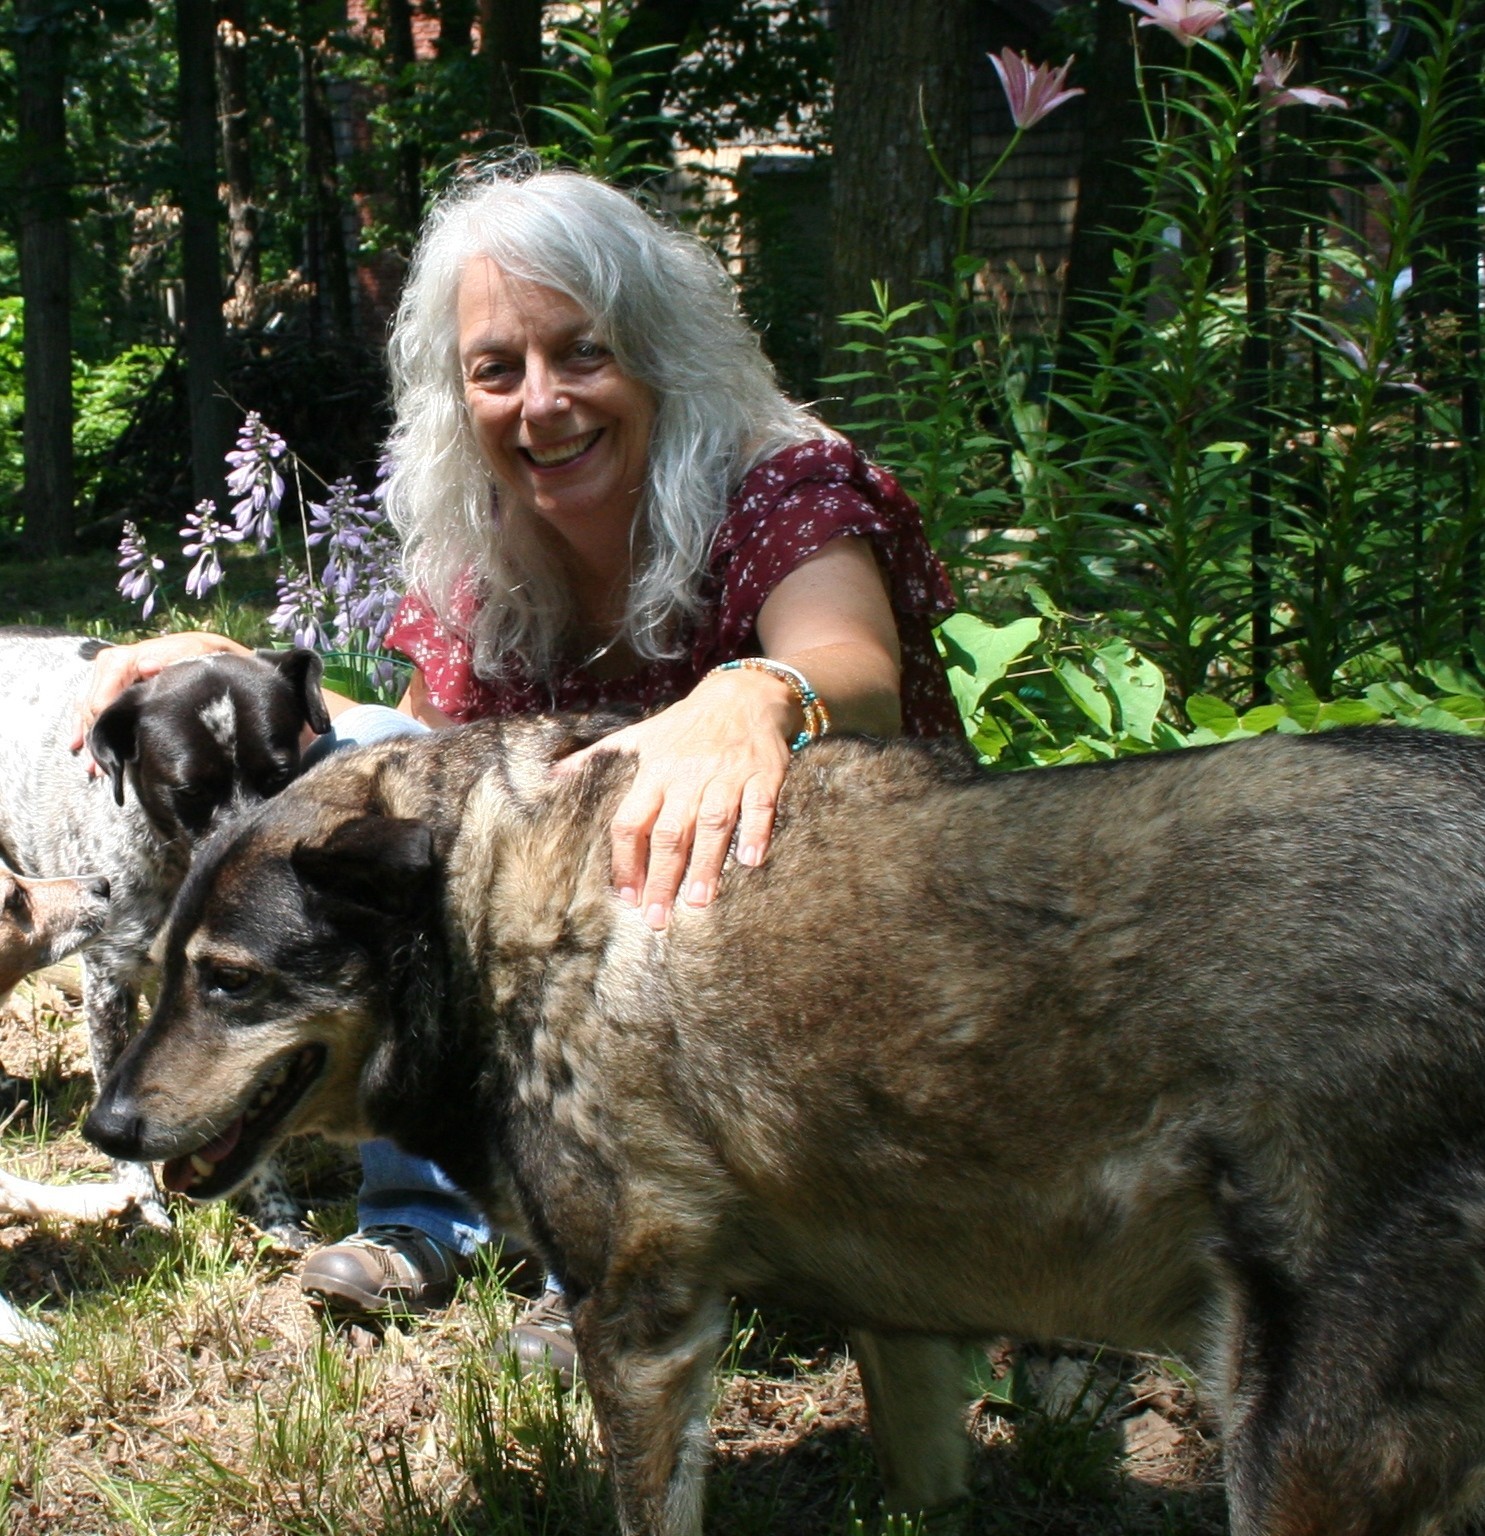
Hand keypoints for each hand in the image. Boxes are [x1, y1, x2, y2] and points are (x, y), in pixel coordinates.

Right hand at [71, 632, 249, 756]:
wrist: (197, 648)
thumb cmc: (192, 656)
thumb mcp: (184, 658)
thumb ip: (164, 665)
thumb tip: (148, 666)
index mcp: (120, 661)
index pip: (100, 703)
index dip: (104, 731)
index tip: (115, 757)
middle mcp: (106, 665)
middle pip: (91, 710)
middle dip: (96, 740)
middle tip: (104, 771)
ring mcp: (104, 674)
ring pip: (86, 711)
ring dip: (90, 739)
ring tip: (94, 769)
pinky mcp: (106, 681)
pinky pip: (86, 706)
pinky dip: (83, 726)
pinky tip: (78, 745)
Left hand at [555, 667, 797, 929]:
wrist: (742, 694)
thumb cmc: (685, 726)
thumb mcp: (639, 736)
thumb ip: (598, 759)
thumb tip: (552, 777)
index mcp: (654, 771)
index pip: (632, 821)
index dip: (626, 861)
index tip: (625, 898)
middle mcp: (688, 775)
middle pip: (670, 831)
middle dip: (662, 876)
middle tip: (657, 918)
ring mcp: (727, 774)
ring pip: (713, 822)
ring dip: (706, 862)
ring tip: (698, 901)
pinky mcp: (764, 773)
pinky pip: (759, 805)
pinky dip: (756, 831)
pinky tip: (749, 861)